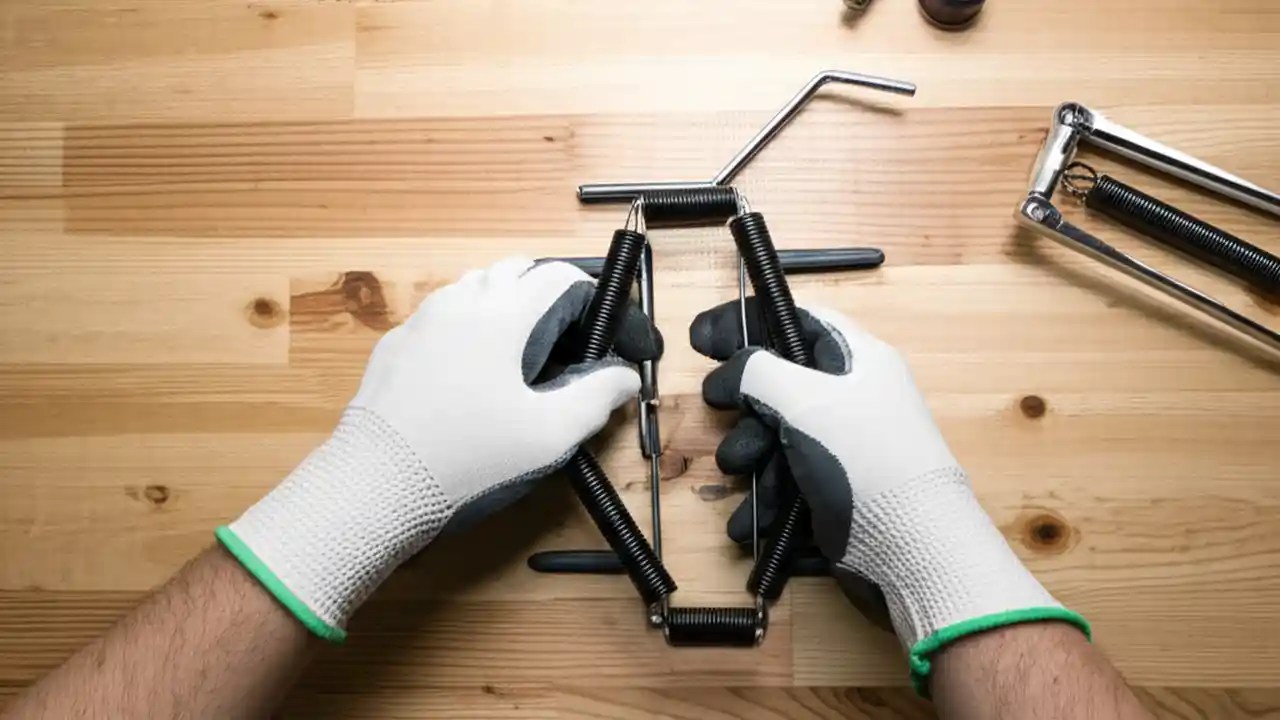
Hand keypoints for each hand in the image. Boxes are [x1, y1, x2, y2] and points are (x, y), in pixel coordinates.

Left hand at [218, 257, 660, 640]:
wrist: (378, 483)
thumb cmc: (472, 456)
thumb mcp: (549, 435)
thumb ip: (597, 397)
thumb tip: (626, 374)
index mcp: (503, 314)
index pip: (559, 277)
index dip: (591, 297)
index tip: (604, 331)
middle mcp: (460, 302)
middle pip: (513, 269)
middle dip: (546, 290)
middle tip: (565, 334)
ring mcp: (420, 320)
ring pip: (472, 286)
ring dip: (503, 300)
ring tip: (519, 346)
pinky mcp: (393, 345)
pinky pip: (439, 315)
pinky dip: (466, 324)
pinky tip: (469, 369)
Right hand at [690, 300, 1085, 692]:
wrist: (911, 549)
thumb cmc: (862, 458)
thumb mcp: (806, 401)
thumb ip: (757, 372)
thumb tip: (728, 373)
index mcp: (857, 361)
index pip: (798, 321)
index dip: (749, 323)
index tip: (702, 340)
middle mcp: (851, 399)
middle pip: (779, 384)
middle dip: (744, 405)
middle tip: (718, 411)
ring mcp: (842, 449)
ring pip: (775, 439)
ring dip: (749, 459)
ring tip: (742, 473)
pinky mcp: (832, 493)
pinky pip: (784, 485)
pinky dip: (763, 502)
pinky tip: (747, 525)